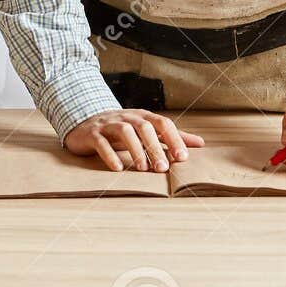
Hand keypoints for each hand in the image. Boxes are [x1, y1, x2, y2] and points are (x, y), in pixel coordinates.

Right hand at [63, 109, 204, 171]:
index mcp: (142, 117)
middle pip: (145, 128)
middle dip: (155, 148)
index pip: (162, 124)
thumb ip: (171, 137)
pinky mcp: (93, 134)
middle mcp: (127, 118)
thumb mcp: (147, 131)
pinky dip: (110, 154)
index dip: (173, 139)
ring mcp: (109, 124)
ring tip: (142, 169)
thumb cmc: (121, 130)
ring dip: (135, 149)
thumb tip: (200, 143)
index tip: (183, 158)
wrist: (85, 123)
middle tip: (163, 168)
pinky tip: (118, 168)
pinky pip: (101, 142)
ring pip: (124, 132)